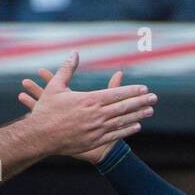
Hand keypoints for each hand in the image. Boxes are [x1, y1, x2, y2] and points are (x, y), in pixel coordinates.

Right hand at [18, 53, 156, 160]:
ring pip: (123, 121)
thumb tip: (74, 52)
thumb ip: (67, 69)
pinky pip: (115, 135)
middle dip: (141, 102)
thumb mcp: (55, 87)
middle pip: (124, 107)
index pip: (116, 93)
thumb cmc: (46, 110)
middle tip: (155, 98)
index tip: (144, 88)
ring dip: (138, 115)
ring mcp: (97, 130)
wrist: (40, 137)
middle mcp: (96, 115)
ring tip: (150, 111)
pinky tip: (137, 126)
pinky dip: (127, 130)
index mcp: (89, 100)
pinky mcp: (94, 141)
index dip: (132, 90)